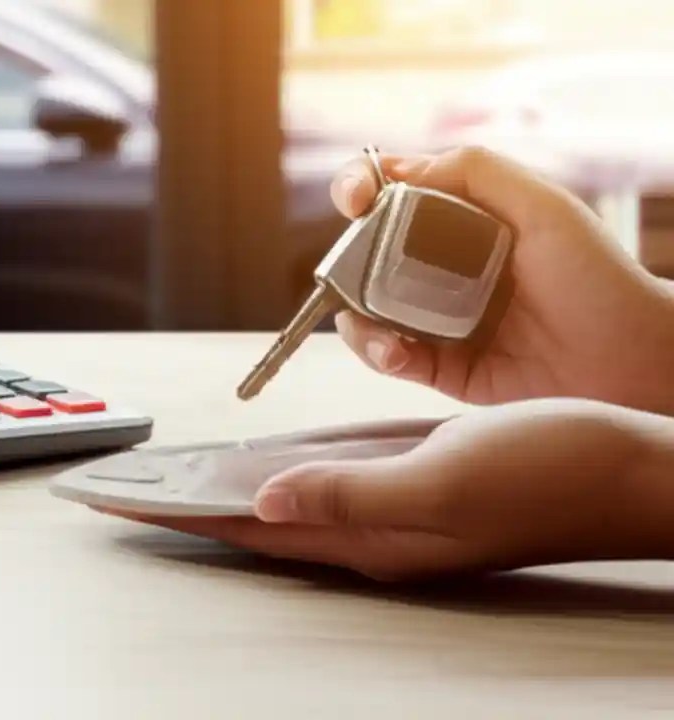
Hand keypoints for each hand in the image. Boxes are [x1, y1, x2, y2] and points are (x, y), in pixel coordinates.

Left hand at [98, 399, 673, 581]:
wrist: (633, 467)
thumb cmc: (554, 471)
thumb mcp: (447, 479)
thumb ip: (351, 494)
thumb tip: (265, 500)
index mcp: (371, 536)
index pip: (247, 527)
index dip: (179, 513)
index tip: (117, 503)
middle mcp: (373, 532)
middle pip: (254, 520)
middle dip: (184, 507)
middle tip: (121, 494)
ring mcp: (394, 512)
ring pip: (285, 501)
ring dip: (224, 492)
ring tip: (168, 482)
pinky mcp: (415, 485)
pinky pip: (326, 480)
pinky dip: (279, 470)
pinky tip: (259, 462)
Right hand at [330, 146, 673, 415]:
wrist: (630, 360)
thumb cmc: (599, 279)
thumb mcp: (543, 206)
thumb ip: (476, 171)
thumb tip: (399, 169)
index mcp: (464, 221)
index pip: (393, 194)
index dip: (361, 189)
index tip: (355, 201)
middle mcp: (442, 267)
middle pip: (365, 254)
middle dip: (347, 261)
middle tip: (353, 273)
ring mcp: (436, 318)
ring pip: (365, 310)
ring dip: (356, 318)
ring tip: (376, 330)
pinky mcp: (439, 368)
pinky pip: (388, 357)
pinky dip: (377, 353)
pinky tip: (393, 353)